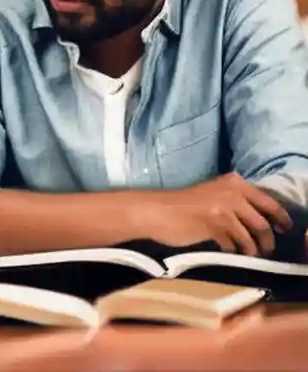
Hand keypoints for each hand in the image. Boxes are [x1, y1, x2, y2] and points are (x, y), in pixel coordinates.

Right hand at [143, 172, 292, 255]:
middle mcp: (232, 192)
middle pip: (263, 221)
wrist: (154, 212)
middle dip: (268, 240)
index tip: (283, 230)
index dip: (280, 218)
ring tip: (249, 255)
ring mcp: (225, 209)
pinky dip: (236, 251)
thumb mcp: (212, 195)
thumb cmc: (181, 206)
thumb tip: (260, 220)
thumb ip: (234, 202)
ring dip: (253, 249)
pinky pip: (236, 244)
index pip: (268, 201)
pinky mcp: (216, 225)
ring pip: (252, 236)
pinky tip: (229, 252)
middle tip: (267, 250)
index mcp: (234, 182)